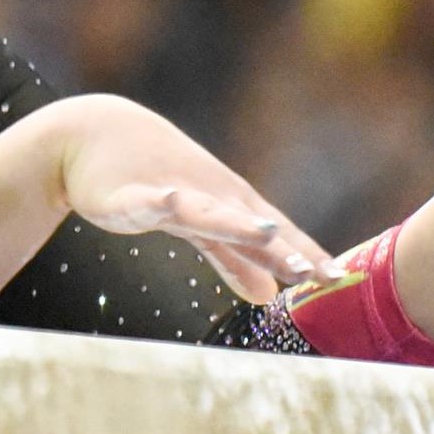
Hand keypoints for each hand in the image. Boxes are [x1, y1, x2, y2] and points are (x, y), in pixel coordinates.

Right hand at [42, 95, 330, 303]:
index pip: (276, 234)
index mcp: (228, 203)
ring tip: (266, 234)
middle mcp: (208, 195)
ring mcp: (171, 191)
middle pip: (251, 226)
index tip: (340, 279)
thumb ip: (234, 259)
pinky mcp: (129, 195)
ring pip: (208, 212)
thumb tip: (269, 297)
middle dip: (285, 248)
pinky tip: (171, 199)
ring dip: (236, 223)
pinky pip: (145, 201)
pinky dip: (160, 200)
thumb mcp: (198, 225)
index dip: (307, 255)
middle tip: (318, 272)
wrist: (92, 135)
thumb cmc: (151, 177)